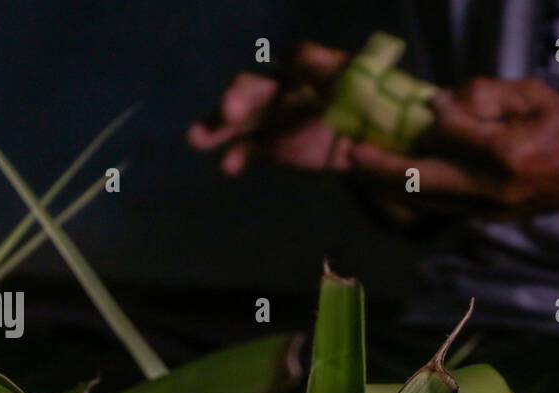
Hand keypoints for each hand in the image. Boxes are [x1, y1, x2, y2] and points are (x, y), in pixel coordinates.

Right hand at [186, 42, 356, 174]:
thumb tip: (298, 59)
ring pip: (239, 120)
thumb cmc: (358, 100)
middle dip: (238, 99)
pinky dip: (238, 157)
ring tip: (197, 139)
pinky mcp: (268, 147)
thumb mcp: (355, 81)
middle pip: (252, 88)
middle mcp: (277, 88)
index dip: (287, 67)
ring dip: (217, 128)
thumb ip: (330, 71)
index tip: (286, 74)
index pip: (290, 62)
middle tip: (227, 112)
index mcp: (302, 68)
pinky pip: (248, 150)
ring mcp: (268, 119)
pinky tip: (228, 167)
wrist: (362, 141)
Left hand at [348, 77, 558, 219]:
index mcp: (509, 154)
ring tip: (359, 170)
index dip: (433, 115)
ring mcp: (487, 211)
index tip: (426, 103)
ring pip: (425, 201)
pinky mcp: (484, 220)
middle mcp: (492, 190)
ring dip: (388, 187)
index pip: (451, 133)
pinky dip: (411, 195)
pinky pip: (438, 208)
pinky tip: (392, 181)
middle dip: (381, 168)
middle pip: (424, 180)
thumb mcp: (534, 96)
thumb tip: (436, 105)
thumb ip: (484, 96)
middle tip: (349, 155)